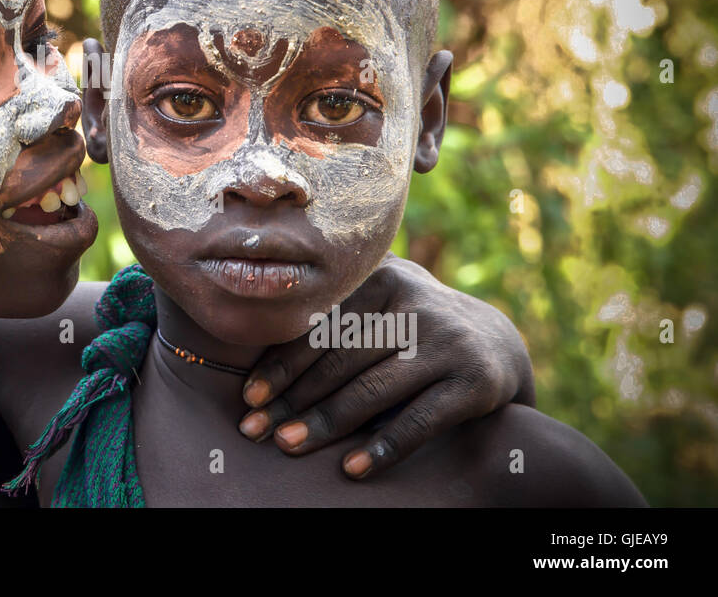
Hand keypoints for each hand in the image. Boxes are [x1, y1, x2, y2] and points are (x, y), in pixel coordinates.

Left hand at [238, 254, 534, 478]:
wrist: (495, 343)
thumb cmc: (408, 325)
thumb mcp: (378, 298)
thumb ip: (332, 306)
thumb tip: (249, 334)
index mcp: (380, 276)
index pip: (319, 325)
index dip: (280, 363)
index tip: (249, 398)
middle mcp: (415, 301)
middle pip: (339, 358)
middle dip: (292, 399)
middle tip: (254, 431)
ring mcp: (446, 341)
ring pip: (372, 390)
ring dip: (326, 423)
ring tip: (288, 446)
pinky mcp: (474, 381)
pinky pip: (419, 420)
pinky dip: (384, 447)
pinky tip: (352, 469)